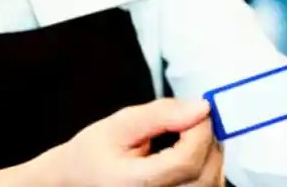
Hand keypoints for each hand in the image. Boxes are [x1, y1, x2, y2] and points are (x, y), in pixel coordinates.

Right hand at [26, 98, 221, 186]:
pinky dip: (209, 170)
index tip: (198, 109)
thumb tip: (202, 107)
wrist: (73, 181)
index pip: (186, 161)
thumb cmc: (92, 154)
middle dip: (210, 141)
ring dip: (213, 155)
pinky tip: (195, 153)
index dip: (200, 131)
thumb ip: (161, 114)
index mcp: (134, 184)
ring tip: (194, 134)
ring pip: (211, 186)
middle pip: (204, 177)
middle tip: (198, 118)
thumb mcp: (119, 125)